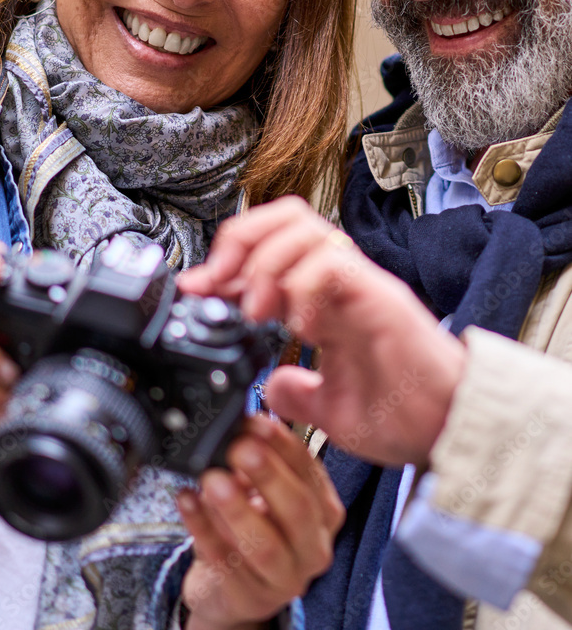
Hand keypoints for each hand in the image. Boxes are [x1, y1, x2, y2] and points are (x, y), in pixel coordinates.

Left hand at [178, 413, 344, 629]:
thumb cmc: (252, 526)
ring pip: (264, 545)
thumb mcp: (261, 491)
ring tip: (211, 479)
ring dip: (235, 508)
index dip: (282, 444)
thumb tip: (236, 425)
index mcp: (324, 511)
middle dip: (267, 474)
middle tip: (238, 448)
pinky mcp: (249, 600)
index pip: (310, 471)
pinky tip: (186, 500)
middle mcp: (314, 547)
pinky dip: (202, 529)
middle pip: (297, 509)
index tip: (254, 422)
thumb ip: (254, 460)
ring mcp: (285, 580)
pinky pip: (224, 563)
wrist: (230, 588)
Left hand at [180, 197, 466, 466]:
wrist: (451, 432)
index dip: (225, 261)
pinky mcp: (380, 297)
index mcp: (324, 300)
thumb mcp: (330, 412)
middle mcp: (339, 281)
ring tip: (256, 310)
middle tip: (219, 288)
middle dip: (239, 242)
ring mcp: (360, 284)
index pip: (269, 246)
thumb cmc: (404, 416)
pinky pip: (332, 265)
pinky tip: (298, 325)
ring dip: (265, 264)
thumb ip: (299, 393)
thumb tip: (271, 386)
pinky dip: (302, 286)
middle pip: (284, 215)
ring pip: (304, 227)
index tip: (197, 291)